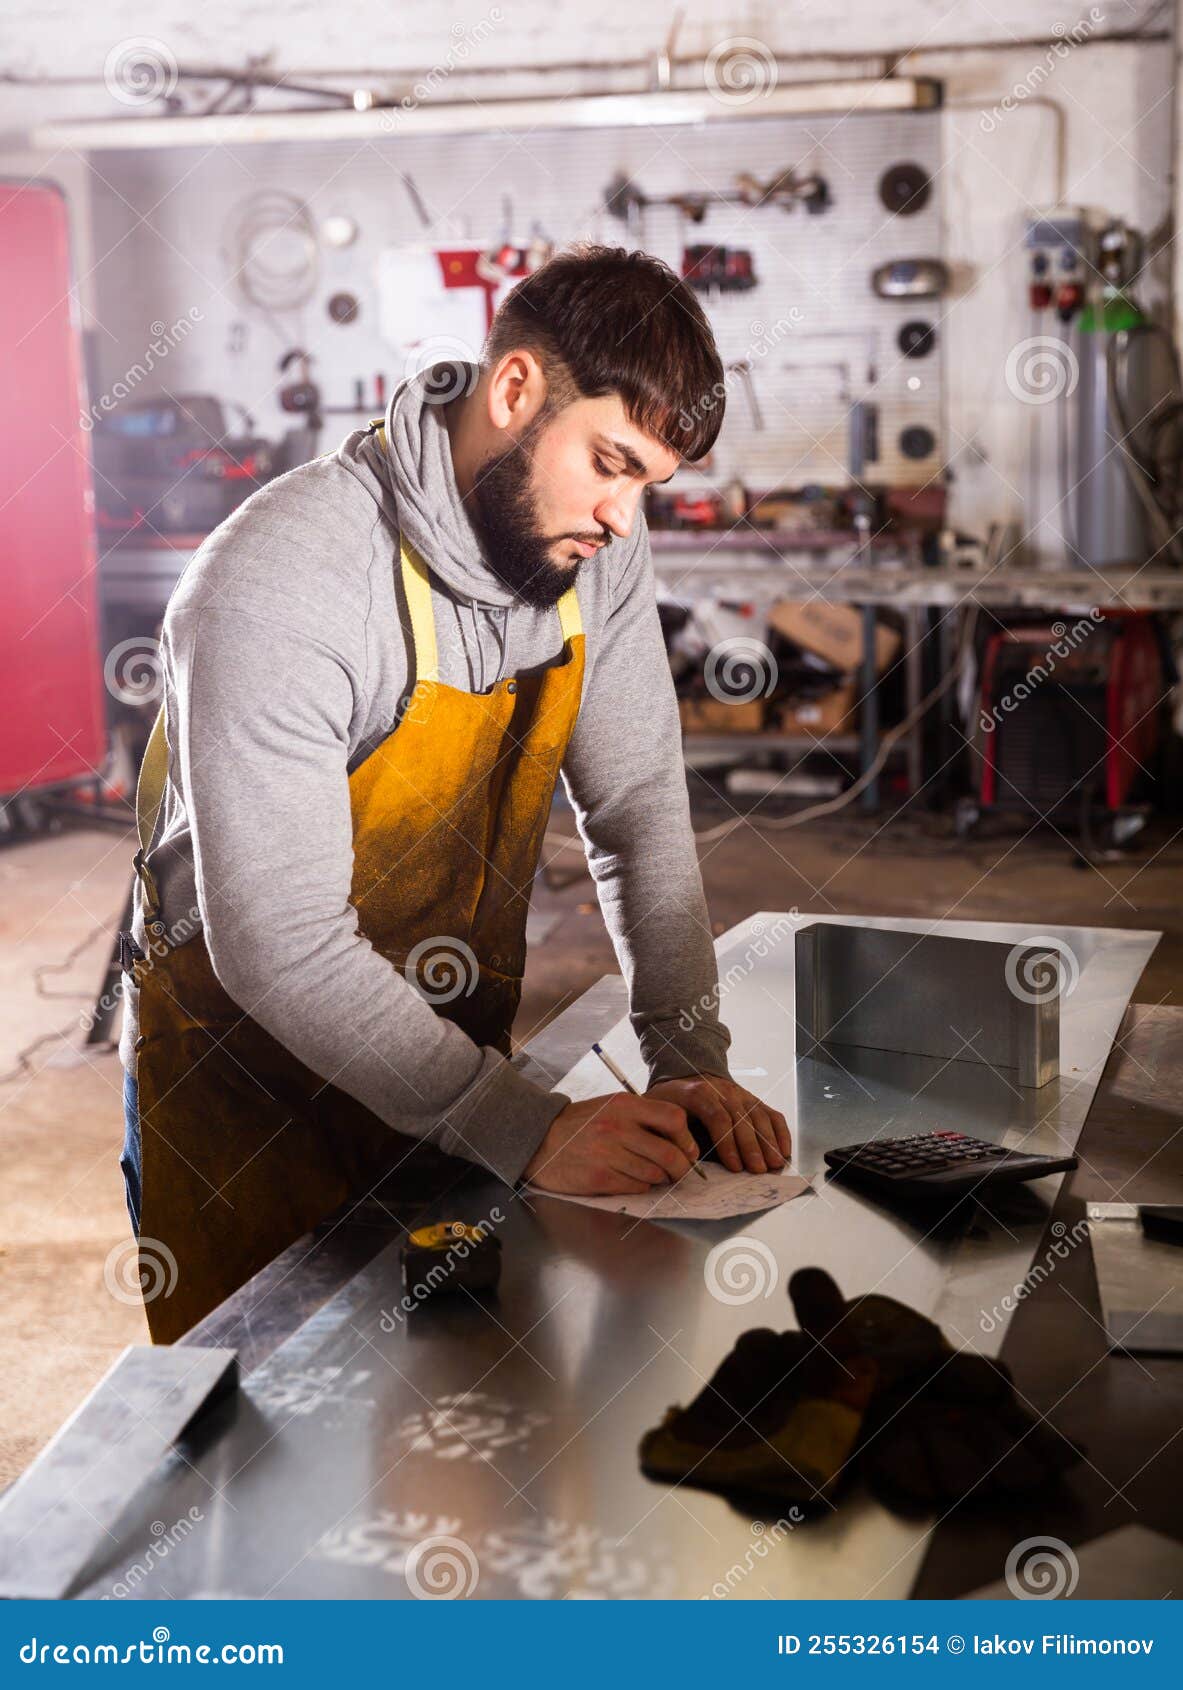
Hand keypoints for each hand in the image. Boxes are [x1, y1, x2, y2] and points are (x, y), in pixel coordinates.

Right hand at [523, 1091, 700, 1195]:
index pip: (674, 1118)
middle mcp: (618, 1127)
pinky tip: (633, 1180)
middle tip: (680, 1173)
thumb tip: (682, 1142)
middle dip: (682, 1169)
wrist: (539, 1140)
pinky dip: (642, 1187)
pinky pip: (637, 1187)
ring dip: (661, 1179)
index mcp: (625, 1105)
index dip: (687, 1138)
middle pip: (670, 1153)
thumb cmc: (582, 1125)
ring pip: (655, 1174)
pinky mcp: (599, 1178)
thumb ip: (644, 1118)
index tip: (688, 1150)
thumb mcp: (611, 1107)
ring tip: (654, 1176)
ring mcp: (608, 1154)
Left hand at [645, 1072, 790, 1173]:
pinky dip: (780, 1132)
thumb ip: (669, 1133)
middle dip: (750, 1147)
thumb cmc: (670, 1102)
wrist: (685, 1076)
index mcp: (695, 1092)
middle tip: (757, 1170)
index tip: (733, 1166)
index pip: (716, 1115)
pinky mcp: (753, 1099)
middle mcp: (722, 1089)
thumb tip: (685, 1160)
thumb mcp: (659, 1113)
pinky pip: (771, 1114)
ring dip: (768, 1142)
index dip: (726, 1142)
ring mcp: (740, 1093)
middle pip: (741, 1117)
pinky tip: (783, 1150)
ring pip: (759, 1116)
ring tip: (772, 1165)